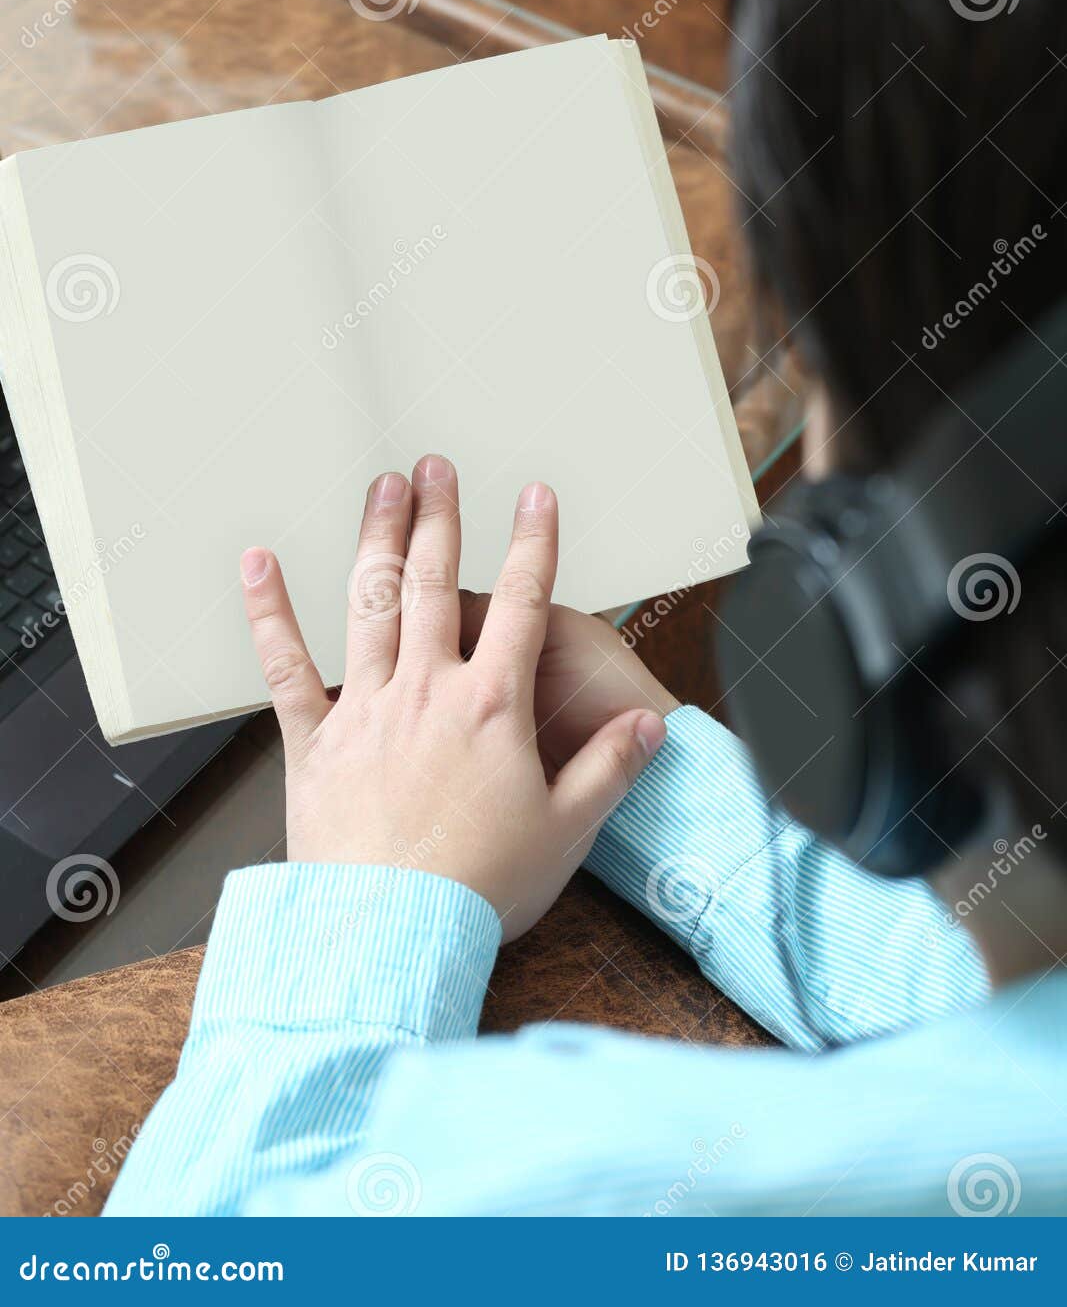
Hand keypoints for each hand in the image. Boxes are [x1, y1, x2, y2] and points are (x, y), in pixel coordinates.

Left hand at [240, 456, 666, 940]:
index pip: (523, 602)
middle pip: (436, 582)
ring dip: (376, 539)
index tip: (536, 496)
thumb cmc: (476, 889)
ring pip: (370, 603)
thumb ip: (611, 769)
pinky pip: (287, 666)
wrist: (390, 934)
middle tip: (437, 466)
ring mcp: (366, 709)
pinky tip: (258, 565)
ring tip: (382, 489)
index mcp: (491, 708)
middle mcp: (426, 692)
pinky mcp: (314, 742)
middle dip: (441, 517)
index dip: (534, 543)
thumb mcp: (567, 830)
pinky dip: (269, 613)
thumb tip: (650, 728)